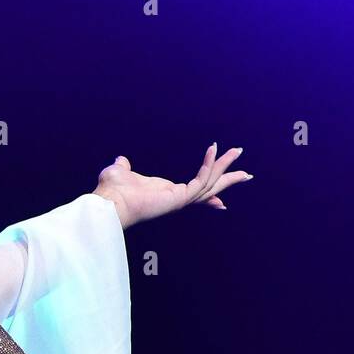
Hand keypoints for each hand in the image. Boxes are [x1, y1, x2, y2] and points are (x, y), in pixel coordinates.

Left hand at [92, 144, 251, 229]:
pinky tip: (214, 149)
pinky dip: (208, 165)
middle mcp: (176, 199)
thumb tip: (120, 160)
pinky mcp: (179, 198)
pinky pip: (200, 181)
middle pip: (209, 188)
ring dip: (225, 166)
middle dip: (227, 178)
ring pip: (209, 184)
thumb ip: (124, 167)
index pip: (194, 192)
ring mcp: (179, 200)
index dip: (209, 189)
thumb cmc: (112, 191)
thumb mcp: (120, 172)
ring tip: (237, 151)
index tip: (223, 198)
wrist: (107, 203)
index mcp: (166, 193)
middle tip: (247, 172)